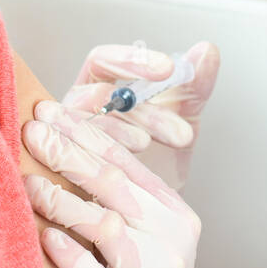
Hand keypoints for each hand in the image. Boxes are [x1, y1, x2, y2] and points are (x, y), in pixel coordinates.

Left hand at [23, 111, 210, 267]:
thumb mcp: (148, 231)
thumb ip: (120, 195)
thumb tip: (67, 144)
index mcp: (172, 211)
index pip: (125, 160)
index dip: (85, 132)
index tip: (51, 113)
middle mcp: (168, 237)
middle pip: (113, 184)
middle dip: (67, 153)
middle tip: (32, 132)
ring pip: (104, 226)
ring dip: (60, 201)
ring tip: (26, 183)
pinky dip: (70, 255)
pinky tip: (46, 238)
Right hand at [42, 40, 219, 191]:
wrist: (148, 217)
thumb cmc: (157, 162)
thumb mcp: (181, 121)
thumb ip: (194, 86)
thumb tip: (207, 50)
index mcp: (97, 87)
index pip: (103, 61)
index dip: (131, 61)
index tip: (168, 69)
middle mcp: (74, 111)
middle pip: (96, 95)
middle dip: (142, 111)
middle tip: (182, 133)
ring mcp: (62, 141)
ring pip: (83, 128)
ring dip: (121, 134)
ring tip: (148, 145)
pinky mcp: (59, 175)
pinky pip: (70, 164)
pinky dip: (98, 165)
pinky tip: (125, 175)